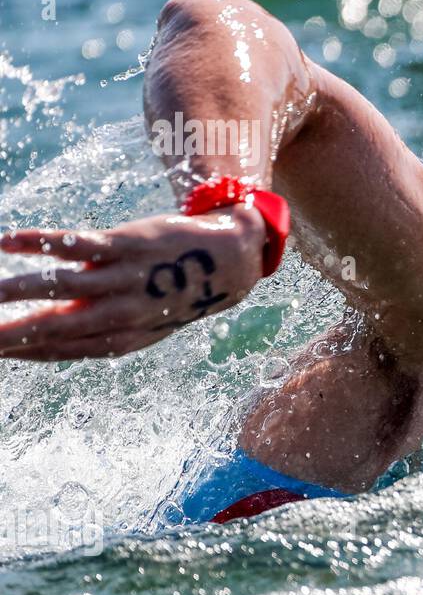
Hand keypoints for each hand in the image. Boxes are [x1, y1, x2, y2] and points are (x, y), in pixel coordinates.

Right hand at [0, 207, 265, 359]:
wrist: (229, 263)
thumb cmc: (172, 294)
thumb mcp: (139, 326)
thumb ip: (91, 333)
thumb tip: (35, 344)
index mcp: (119, 340)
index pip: (56, 350)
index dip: (16, 353)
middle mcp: (119, 314)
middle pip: (52, 327)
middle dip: (7, 334)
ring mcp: (124, 279)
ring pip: (61, 287)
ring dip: (15, 291)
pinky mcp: (129, 245)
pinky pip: (79, 245)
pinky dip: (41, 243)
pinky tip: (7, 241)